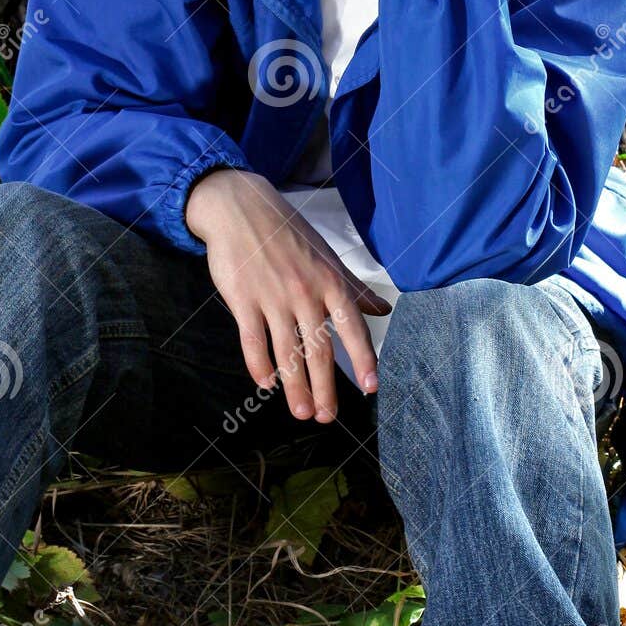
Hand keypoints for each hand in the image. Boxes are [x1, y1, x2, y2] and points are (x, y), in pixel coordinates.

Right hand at [184, 168, 390, 419]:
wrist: (240, 208)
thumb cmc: (288, 233)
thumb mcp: (328, 257)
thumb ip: (355, 289)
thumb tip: (385, 310)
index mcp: (329, 282)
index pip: (352, 326)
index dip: (363, 358)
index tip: (371, 387)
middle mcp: (304, 292)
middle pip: (319, 348)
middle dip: (325, 387)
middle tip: (326, 417)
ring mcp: (272, 296)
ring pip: (286, 351)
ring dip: (294, 386)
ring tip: (301, 412)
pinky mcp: (242, 298)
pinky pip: (252, 339)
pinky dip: (258, 364)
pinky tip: (265, 384)